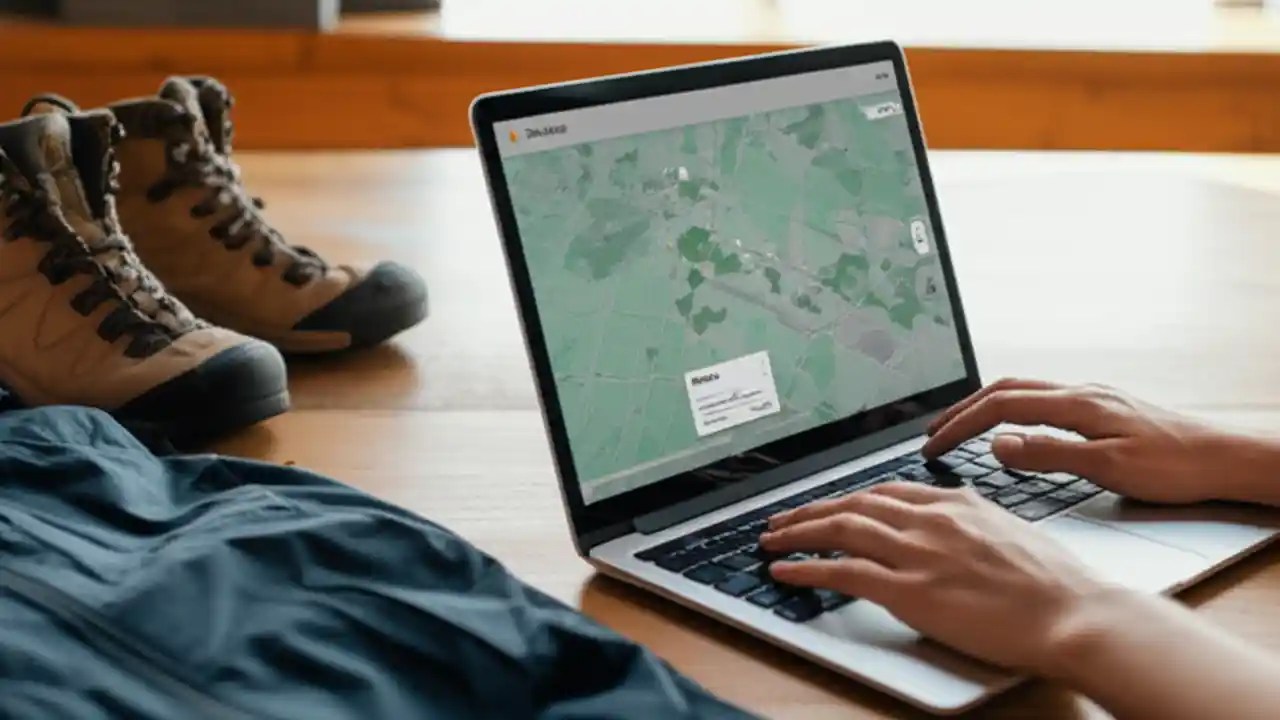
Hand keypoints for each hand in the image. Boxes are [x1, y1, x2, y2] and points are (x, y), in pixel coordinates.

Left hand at [761, 483, 1113, 673]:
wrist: (1075, 613)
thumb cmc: (1055, 584)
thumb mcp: (1012, 532)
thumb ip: (975, 521)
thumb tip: (957, 520)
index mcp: (955, 502)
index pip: (884, 492)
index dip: (847, 499)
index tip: (826, 506)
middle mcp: (930, 519)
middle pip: (852, 504)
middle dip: (809, 510)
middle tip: (781, 519)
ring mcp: (918, 553)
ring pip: (839, 530)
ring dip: (796, 533)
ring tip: (769, 540)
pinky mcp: (910, 591)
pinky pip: (842, 572)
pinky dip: (805, 568)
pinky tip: (783, 570)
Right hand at [923, 378, 1275, 504]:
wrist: (1226, 458)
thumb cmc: (1176, 468)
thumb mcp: (1107, 468)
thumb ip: (1048, 454)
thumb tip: (998, 444)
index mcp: (1076, 404)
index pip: (1000, 407)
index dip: (960, 425)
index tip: (932, 445)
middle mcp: (1081, 392)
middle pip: (1005, 389)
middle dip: (963, 409)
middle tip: (932, 432)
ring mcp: (1093, 397)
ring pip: (1024, 391)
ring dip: (986, 406)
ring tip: (960, 428)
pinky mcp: (1103, 408)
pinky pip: (1043, 400)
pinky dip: (1012, 410)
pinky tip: (1011, 428)